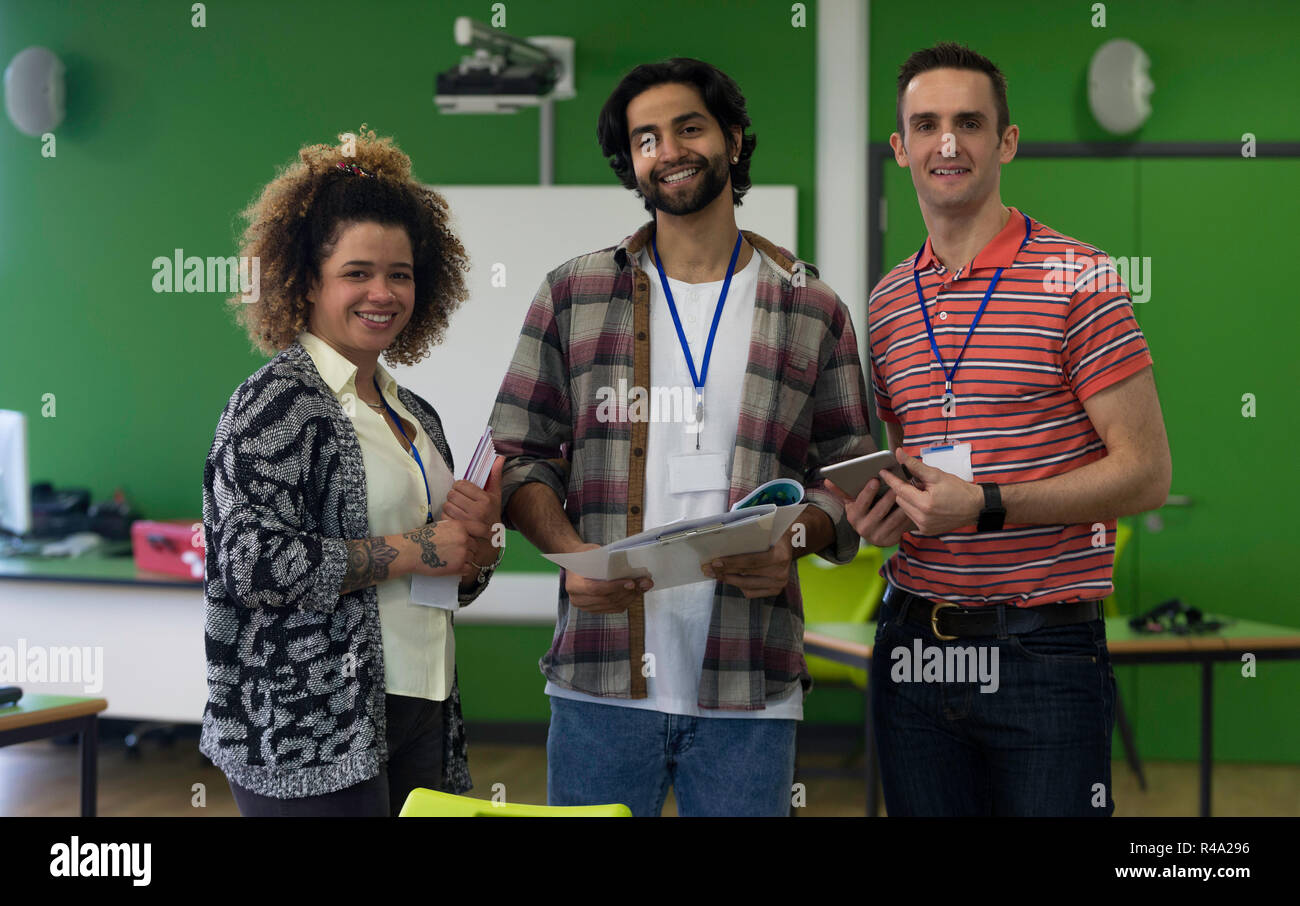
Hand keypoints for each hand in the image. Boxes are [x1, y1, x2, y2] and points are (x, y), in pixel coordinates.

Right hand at [403, 519, 473, 577]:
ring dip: (465, 560)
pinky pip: (468, 569)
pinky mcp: (458, 566)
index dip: (473, 538)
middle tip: (457, 554)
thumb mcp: (440, 525)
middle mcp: (464, 538)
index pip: (476, 531)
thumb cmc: (420, 538)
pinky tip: (454, 568)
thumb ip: (454, 529)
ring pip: (471, 558)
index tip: (470, 542)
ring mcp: (462, 553)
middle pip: (474, 546)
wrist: (411, 551)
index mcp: (460, 527)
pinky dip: (463, 570)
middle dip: (468, 550)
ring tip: (452, 561)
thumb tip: (462, 535)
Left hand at [443, 456, 504, 582]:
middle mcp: (477, 510)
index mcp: (485, 500)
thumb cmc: (491, 515)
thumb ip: (495, 476)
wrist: (490, 542)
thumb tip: (500, 458)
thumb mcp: (496, 496)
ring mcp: (467, 521)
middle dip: (453, 497)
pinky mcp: (458, 530)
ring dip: (449, 507)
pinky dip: (446, 518)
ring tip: (457, 511)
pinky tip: (455, 520)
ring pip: (446, 505)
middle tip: (459, 502)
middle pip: (451, 494)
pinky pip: (444, 517)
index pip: (460, 484)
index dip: (460, 487)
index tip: (464, 493)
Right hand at [564, 542, 652, 613]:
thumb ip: (606, 559)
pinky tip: (637, 592)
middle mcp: (578, 600)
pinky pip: (614, 608)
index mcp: (573, 585)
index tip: (631, 582)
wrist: (576, 563)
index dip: (614, 587)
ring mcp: (586, 607)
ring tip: (644, 586)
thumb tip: (628, 565)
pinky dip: (627, 601)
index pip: (595, 589)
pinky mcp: (595, 610)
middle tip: (644, 582)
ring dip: (631, 597)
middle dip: (628, 592)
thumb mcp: (592, 552)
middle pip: (607, 599)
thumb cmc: (584, 555)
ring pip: (613, 606)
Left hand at [702, 535, 793, 598]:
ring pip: (746, 585)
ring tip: (714, 574)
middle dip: (724, 571)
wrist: (792, 544)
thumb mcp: (765, 531)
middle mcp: (781, 572)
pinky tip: (728, 579)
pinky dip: (738, 586)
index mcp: (780, 555)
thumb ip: (748, 537)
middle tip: (708, 568)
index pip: (752, 561)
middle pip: (746, 573)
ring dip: (728, 579)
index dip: (732, 562)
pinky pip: (751, 592)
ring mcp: (779, 584)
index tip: (715, 561)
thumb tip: (721, 542)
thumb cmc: (773, 535)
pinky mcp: (775, 591)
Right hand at [826, 477, 915, 546]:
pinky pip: (901, 527)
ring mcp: (877, 537)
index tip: (875, 479)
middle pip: (878, 511)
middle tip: (897, 484)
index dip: (867, 492)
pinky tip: (915, 505)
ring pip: (892, 519)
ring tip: (909, 493)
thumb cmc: (865, 510)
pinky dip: (908, 516)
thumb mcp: (853, 501)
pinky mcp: (890, 540)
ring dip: (902, 506)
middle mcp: (863, 529)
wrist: (875, 532)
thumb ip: (841, 490)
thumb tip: (827, 480)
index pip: (859, 503)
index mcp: (853, 516)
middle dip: (888, 497)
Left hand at [878, 448, 983, 534]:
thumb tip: (899, 453)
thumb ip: (914, 465)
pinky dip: (915, 508)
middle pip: (901, 499)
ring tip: (925, 494)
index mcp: (925, 504)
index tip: (882, 471)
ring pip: (905, 509)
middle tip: (920, 484)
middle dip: (906, 489)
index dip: (891, 479)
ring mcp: (924, 527)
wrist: (975, 507)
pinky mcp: (926, 531)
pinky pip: (912, 517)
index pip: (900, 489)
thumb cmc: (958, 489)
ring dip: (910, 499)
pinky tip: (927, 504)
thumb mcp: (936, 474)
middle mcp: (922, 519)